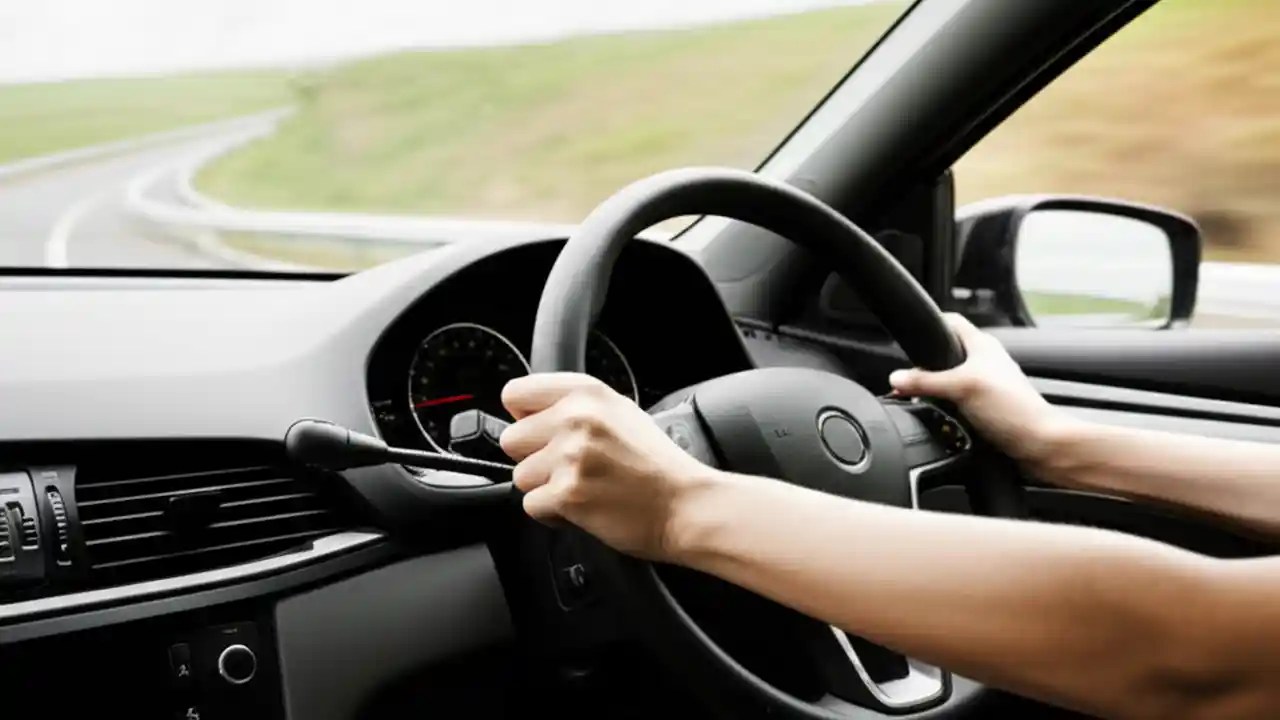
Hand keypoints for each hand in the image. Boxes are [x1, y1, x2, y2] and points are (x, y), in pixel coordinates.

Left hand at [499, 372, 717, 561]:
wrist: (685, 506)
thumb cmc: (657, 466)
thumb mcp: (620, 413)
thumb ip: (574, 407)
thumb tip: (527, 414)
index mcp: (586, 393)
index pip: (514, 394)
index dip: (524, 417)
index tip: (540, 432)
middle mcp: (576, 418)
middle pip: (511, 439)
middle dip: (534, 458)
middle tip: (570, 468)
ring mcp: (570, 456)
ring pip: (520, 476)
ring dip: (545, 488)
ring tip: (583, 488)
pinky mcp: (567, 494)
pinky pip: (532, 505)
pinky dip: (553, 514)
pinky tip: (584, 507)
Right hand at [888, 313, 1074, 464]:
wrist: (1039, 445)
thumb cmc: (1013, 409)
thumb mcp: (961, 387)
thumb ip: (925, 381)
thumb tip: (896, 378)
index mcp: (982, 345)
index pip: (950, 322)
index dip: (930, 325)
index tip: (909, 337)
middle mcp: (984, 363)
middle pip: (944, 355)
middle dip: (924, 367)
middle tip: (909, 379)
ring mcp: (985, 387)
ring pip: (948, 382)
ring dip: (934, 392)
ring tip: (921, 401)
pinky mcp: (985, 410)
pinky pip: (955, 405)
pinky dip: (943, 410)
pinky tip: (938, 420)